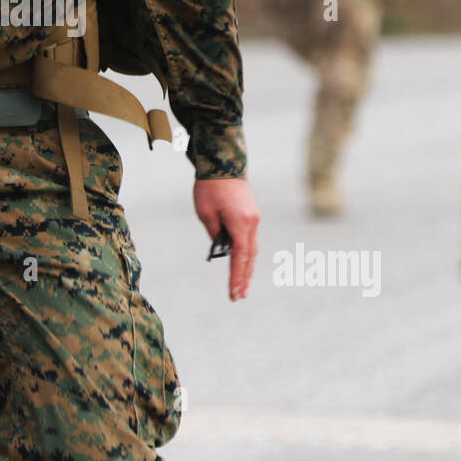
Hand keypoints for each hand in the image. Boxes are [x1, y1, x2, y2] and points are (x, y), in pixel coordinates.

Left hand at [193, 177, 259, 300]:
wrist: (224, 164)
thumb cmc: (210, 188)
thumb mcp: (205, 213)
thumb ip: (215, 234)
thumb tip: (224, 251)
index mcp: (240, 223)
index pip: (239, 257)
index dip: (237, 277)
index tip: (234, 293)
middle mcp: (252, 223)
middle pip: (249, 257)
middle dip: (244, 278)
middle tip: (239, 297)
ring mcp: (254, 219)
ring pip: (252, 249)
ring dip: (246, 268)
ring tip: (241, 287)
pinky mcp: (252, 216)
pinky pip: (250, 240)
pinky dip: (246, 255)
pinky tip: (241, 266)